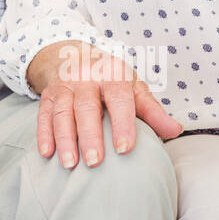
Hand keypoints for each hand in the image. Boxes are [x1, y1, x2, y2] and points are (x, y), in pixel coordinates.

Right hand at [31, 42, 182, 168]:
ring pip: (62, 112)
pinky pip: (43, 114)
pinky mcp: (48, 95)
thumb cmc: (111, 79)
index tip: (125, 148)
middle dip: (90, 135)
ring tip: (70, 164)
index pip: (118, 98)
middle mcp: (85, 77)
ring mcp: (64, 86)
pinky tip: (47, 153)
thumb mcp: (134, 88)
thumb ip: (153, 110)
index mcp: (112, 75)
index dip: (122, 123)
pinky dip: (44, 134)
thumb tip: (175, 130)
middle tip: (95, 162)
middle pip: (86, 107)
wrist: (75, 55)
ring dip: (64, 138)